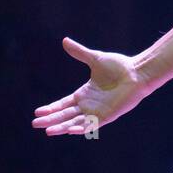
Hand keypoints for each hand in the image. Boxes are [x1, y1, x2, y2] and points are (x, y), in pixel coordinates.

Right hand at [32, 38, 152, 135]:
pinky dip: (81, 128)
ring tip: (48, 131)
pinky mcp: (107, 115)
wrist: (137, 72)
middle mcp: (89, 105)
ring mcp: (97, 112)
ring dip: (62, 127)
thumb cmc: (119, 66)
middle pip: (65, 115)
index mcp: (84, 94)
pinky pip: (92, 125)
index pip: (63, 104)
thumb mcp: (95, 59)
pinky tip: (70, 130)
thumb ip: (79, 52)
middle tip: (34, 124)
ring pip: (75, 123)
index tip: (38, 112)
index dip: (51, 109)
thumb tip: (65, 40)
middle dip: (50, 120)